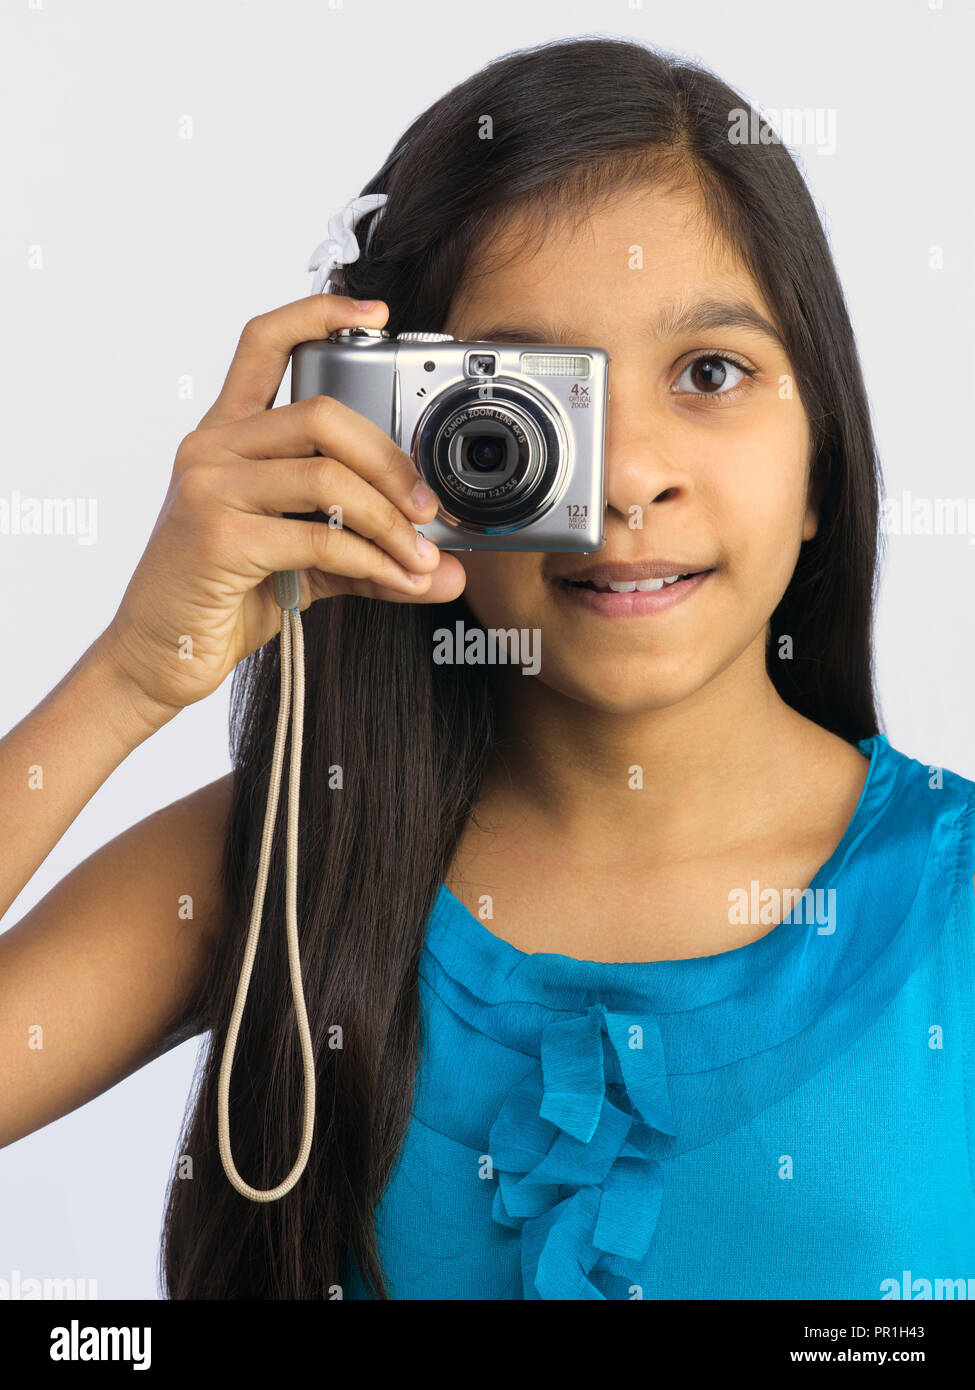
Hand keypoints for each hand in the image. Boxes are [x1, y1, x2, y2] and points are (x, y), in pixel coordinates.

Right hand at [100, 295, 466, 721]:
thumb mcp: (304, 565)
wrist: (159, 657)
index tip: (377, 314)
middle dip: (390, 459)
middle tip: (427, 506)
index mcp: (227, 435)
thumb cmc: (225, 598)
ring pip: (325, 475)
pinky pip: (317, 538)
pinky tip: (398, 580)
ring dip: (389, 520)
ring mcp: (207, 488)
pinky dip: (372, 561)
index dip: (318, 313)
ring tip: (422, 556)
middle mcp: (211, 448)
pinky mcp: (214, 536)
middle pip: (320, 413)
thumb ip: (370, 555)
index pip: (264, 343)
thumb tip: (448, 572)